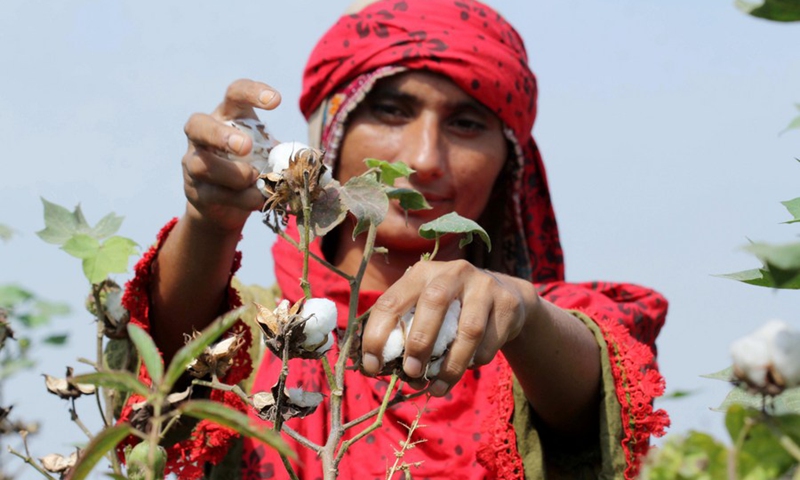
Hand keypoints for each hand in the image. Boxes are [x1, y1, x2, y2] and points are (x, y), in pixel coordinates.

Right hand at [181, 79, 281, 231]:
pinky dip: (241, 198)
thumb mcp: (268, 155)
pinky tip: (258, 199)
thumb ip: (282, 153)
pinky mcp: (197, 192)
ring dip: (234, 174)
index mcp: (227, 116)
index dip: (252, 92)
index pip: (234, 93)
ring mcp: (193, 164)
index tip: (276, 101)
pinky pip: (215, 194)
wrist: (225, 204)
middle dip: (221, 135)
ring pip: (202, 165)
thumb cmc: (251, 167)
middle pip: (197, 124)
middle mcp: (202, 136)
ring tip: (255, 179)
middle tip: (245, 148)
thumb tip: (307, 159)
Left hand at [360, 259, 536, 396]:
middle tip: (411, 373)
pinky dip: (475, 361)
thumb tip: (381, 368)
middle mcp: (452, 272)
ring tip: (438, 387)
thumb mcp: (425, 308)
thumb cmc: (451, 310)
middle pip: (433, 303)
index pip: (391, 301)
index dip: (377, 336)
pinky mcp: (507, 304)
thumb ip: (405, 331)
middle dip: (419, 343)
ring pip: (468, 330)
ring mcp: (483, 285)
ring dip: (451, 365)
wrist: (504, 297)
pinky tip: (467, 367)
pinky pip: (489, 342)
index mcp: (421, 273)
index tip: (373, 367)